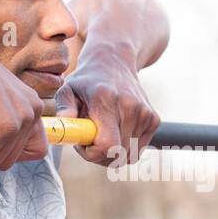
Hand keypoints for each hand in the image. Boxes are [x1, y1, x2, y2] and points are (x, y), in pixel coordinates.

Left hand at [54, 43, 159, 166]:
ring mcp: (144, 113)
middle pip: (118, 154)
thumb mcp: (67, 89)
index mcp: (106, 100)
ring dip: (113, 151)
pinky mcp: (154, 119)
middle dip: (100, 155)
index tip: (84, 144)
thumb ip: (64, 106)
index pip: (108, 145)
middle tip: (90, 138)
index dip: (94, 154)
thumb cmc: (86, 82)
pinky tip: (116, 130)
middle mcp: (130, 106)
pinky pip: (137, 150)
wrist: (114, 63)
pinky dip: (126, 147)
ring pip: (128, 155)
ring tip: (103, 132)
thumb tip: (65, 119)